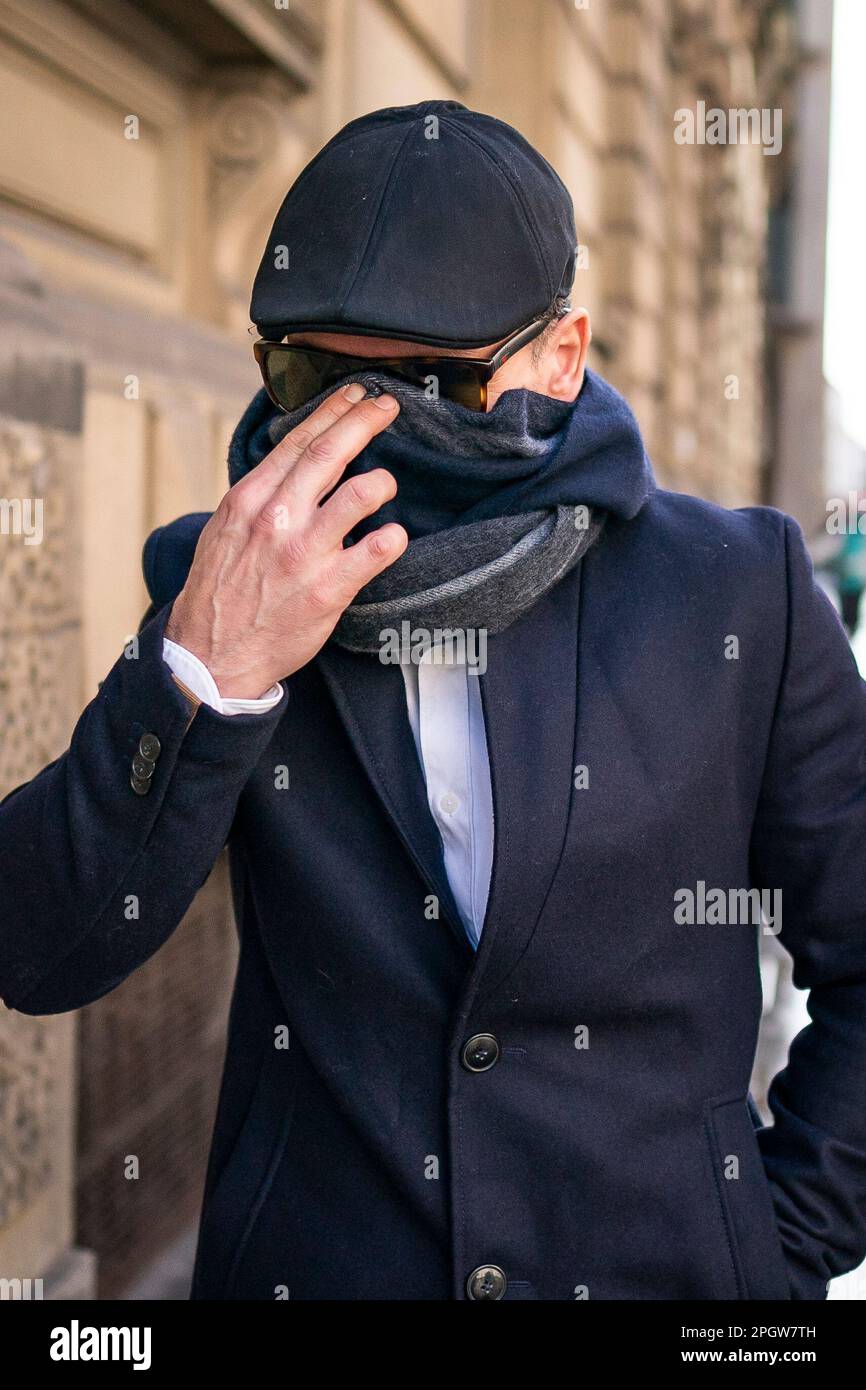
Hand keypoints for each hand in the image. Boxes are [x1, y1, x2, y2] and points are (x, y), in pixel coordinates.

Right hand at [165, 382, 406, 697]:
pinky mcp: (328, 589)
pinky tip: (394, 537)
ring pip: (360, 494)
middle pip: (330, 453)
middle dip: (365, 421)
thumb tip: (294, 464)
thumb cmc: (220, 593)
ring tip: (388, 485)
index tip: (356, 395)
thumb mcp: (227, 530)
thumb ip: (260, 497)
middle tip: (388, 406)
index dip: (332, 412)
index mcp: (249, 500)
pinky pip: (376, 551)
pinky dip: (393, 538)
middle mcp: (276, 519)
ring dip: (383, 482)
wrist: (210, 656)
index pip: (298, 442)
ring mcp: (304, 553)